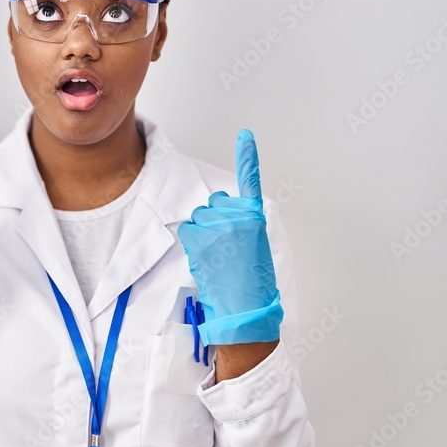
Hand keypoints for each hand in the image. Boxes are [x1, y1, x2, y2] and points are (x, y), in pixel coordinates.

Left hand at [176, 129, 282, 345]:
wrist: (246, 310)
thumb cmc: (252, 286)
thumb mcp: (257, 250)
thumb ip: (243, 229)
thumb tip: (223, 223)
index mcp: (255, 219)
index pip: (248, 183)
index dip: (247, 158)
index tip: (246, 135)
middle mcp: (238, 218)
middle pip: (213, 206)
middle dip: (213, 223)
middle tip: (224, 250)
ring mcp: (218, 227)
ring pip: (197, 219)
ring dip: (200, 235)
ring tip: (215, 259)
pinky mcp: (201, 240)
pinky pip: (190, 227)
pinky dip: (192, 236)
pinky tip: (207, 237)